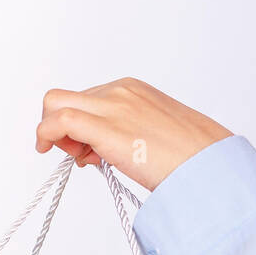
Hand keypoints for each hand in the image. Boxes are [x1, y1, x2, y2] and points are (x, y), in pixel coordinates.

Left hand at [35, 77, 233, 190]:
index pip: (89, 97)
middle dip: (62, 125)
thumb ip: (132, 133)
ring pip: (55, 103)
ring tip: (78, 158)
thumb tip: (114, 149)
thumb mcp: (160, 134)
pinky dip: (45, 134)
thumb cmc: (195, 157)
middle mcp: (120, 90)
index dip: (81, 124)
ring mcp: (112, 106)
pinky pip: (57, 120)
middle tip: (79, 153)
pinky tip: (48, 149)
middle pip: (66, 97)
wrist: (211, 165)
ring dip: (54, 130)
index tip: (90, 149)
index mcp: (134, 89)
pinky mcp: (105, 127)